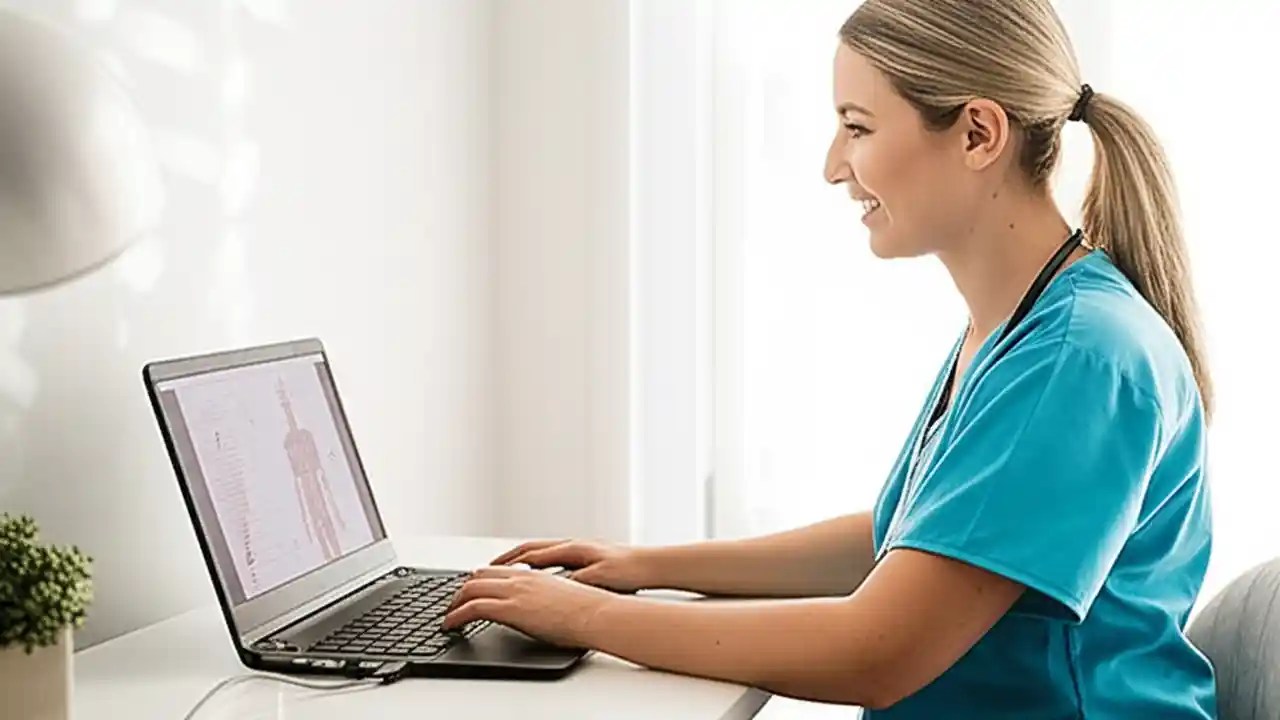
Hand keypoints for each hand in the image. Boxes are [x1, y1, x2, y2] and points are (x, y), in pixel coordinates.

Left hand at [441, 566, 619, 647]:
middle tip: (454, 604)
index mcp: (533, 575)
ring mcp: (514, 591)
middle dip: (461, 590)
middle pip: (478, 576)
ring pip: (470, 588)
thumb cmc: (588, 611)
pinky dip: (455, 616)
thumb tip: (540, 612)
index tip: (470, 591)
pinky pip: (472, 608)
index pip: (495, 571)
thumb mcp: (561, 599)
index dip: (478, 581)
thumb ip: (544, 599)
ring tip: (448, 617)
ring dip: (454, 603)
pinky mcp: (510, 608)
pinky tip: (450, 626)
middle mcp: (520, 578)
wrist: (597, 614)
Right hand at [491, 539, 651, 592]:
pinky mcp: (587, 555)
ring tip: (504, 568)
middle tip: (486, 568)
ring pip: (542, 550)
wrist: (651, 564)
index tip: (488, 571)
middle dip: (507, 558)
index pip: (531, 555)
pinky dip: (538, 562)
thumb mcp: (597, 579)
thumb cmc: (627, 570)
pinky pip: (553, 555)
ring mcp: (579, 548)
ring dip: (521, 557)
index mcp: (572, 549)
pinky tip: (536, 572)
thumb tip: (549, 585)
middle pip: (531, 548)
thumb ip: (571, 581)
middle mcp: (573, 544)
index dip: (508, 563)